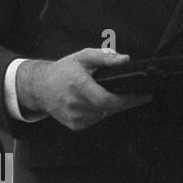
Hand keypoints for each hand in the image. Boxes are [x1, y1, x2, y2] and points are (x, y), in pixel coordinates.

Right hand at [17, 49, 151, 130]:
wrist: (40, 88)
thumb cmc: (63, 70)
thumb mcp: (83, 57)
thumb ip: (104, 57)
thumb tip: (125, 59)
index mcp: (78, 85)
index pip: (106, 99)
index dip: (127, 99)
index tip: (143, 94)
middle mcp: (75, 104)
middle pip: (110, 108)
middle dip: (127, 102)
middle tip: (141, 95)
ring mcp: (74, 117)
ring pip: (105, 114)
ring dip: (115, 106)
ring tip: (119, 95)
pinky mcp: (75, 125)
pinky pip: (97, 119)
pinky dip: (103, 112)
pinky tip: (100, 103)